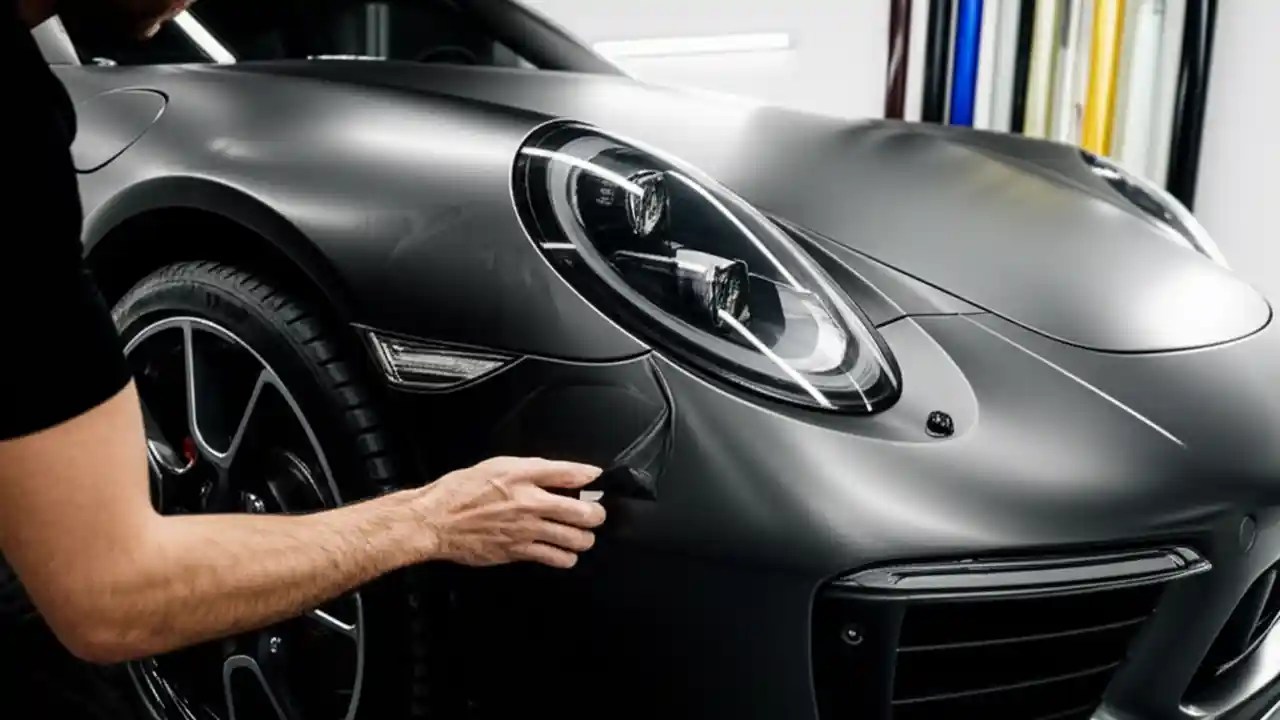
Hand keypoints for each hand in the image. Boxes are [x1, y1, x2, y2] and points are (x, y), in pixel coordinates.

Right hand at [414, 456, 607, 568]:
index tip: (595, 479)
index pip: (570, 473)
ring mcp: (526, 532)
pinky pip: (553, 559)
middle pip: (583, 513)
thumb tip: (569, 471)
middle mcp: (530, 505)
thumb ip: (537, 469)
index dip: (590, 476)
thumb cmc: (462, 491)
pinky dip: (565, 557)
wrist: (435, 520)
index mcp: (524, 479)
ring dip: (584, 538)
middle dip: (596, 514)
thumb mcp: (500, 466)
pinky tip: (563, 553)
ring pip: (575, 540)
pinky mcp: (518, 553)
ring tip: (580, 535)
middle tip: (594, 513)